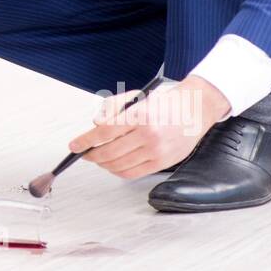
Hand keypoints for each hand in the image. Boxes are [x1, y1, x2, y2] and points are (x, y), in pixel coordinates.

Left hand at [66, 77, 229, 178]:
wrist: (196, 110)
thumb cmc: (165, 102)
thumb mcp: (137, 97)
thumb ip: (112, 108)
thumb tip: (95, 124)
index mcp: (141, 115)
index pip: (104, 132)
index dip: (85, 141)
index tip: (74, 145)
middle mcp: (149, 135)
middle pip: (109, 152)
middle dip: (91, 155)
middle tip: (84, 154)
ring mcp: (157, 151)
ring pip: (119, 165)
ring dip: (103, 164)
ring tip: (97, 159)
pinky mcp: (163, 163)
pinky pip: (133, 173)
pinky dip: (118, 171)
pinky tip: (112, 166)